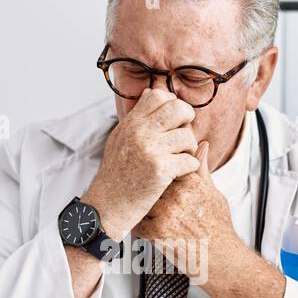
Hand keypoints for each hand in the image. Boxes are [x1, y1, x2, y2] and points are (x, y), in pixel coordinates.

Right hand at [83, 88, 199, 237]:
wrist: (107, 206)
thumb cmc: (116, 175)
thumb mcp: (120, 138)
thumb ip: (137, 117)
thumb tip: (152, 92)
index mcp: (131, 123)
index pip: (159, 95)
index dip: (172, 104)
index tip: (173, 120)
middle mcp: (140, 132)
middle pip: (178, 109)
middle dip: (188, 120)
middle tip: (183, 136)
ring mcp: (150, 150)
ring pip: (188, 136)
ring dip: (189, 149)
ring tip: (179, 159)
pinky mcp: (160, 170)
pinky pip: (190, 160)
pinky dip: (189, 168)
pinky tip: (179, 174)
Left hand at [133, 142, 239, 281]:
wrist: (221, 257)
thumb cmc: (219, 226)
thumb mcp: (213, 192)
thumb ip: (201, 169)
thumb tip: (202, 144)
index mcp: (191, 182)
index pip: (164, 167)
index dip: (160, 176)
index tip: (161, 184)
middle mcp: (178, 195)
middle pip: (150, 185)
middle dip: (149, 193)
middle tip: (152, 201)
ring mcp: (166, 214)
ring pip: (142, 203)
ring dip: (143, 210)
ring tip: (155, 218)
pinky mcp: (157, 233)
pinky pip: (138, 225)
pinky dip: (142, 229)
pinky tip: (153, 232)